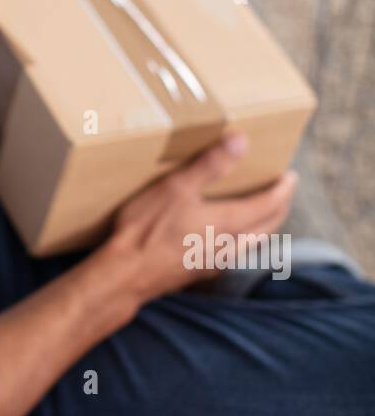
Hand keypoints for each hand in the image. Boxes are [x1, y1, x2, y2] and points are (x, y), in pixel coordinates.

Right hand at [106, 132, 297, 311]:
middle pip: (267, 227)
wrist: (125, 275)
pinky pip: (234, 254)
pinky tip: (228, 237)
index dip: (283, 189)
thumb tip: (241, 140)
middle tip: (282, 191)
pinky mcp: (199, 272)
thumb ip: (210, 164)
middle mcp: (229, 245)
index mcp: (228, 222)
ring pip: (252, 243)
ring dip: (263, 226)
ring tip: (261, 211)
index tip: (291, 176)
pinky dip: (243, 240)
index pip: (269, 205)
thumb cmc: (147, 228)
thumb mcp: (176, 187)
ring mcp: (215, 261)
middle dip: (279, 207)